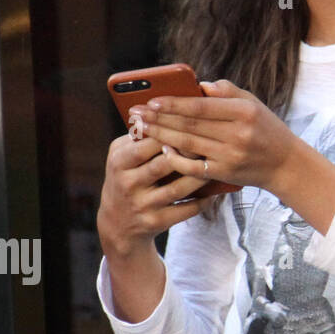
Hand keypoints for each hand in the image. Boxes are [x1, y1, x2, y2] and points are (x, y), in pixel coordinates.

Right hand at [96, 127, 209, 262]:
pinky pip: (184, 211)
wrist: (117, 223)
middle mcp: (128, 183)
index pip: (148, 141)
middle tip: (212, 142)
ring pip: (178, 188)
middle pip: (164, 164)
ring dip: (200, 176)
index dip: (173, 131)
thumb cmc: (127, 177)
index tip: (194, 123)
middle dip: (189, 152)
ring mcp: (141, 205)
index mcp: (119, 161)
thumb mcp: (122, 155)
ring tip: (217, 165)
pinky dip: (202, 201)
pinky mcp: (154, 223)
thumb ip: (140, 136)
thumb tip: (168, 110)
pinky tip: (215, 192)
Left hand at [127, 78, 296, 194]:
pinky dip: (176, 159)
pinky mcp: (225, 173)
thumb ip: (226, 92)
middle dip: (159, 119)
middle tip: (136, 113)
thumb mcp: (253, 103)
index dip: (174, 104)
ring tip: (141, 128)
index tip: (152, 100)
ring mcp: (230, 156)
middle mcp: (237, 134)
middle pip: (190, 125)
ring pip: (187, 145)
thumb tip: (196, 85)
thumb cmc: (265, 128)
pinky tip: (162, 149)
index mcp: (244, 111)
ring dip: (160, 136)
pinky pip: (193, 167)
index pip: (201, 106)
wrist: (285, 164)